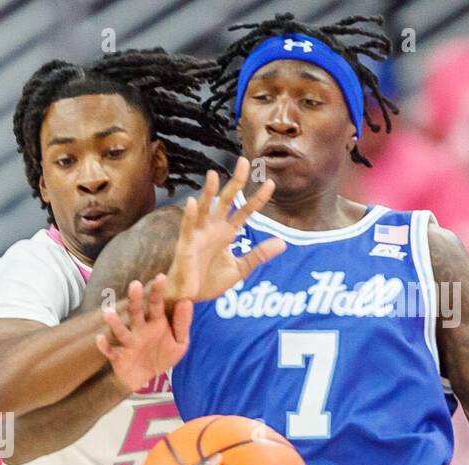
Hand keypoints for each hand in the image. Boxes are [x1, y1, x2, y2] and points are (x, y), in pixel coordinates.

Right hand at [96, 275, 187, 391]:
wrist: (147, 379)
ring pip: (121, 330)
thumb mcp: (180, 342)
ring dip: (114, 322)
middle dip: (135, 299)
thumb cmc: (163, 356)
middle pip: (136, 312)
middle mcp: (140, 329)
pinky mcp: (119, 357)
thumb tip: (187, 301)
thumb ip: (183, 323)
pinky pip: (110, 351)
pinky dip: (104, 345)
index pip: (157, 304)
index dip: (158, 291)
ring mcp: (128, 343)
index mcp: (156, 323)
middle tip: (135, 285)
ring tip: (108, 313)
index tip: (161, 277)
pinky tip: (99, 338)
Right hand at [167, 156, 286, 306]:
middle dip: (235, 182)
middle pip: (226, 200)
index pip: (245, 211)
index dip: (257, 198)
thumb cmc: (208, 283)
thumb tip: (282, 242)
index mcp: (226, 233)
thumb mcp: (240, 269)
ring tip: (213, 174)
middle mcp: (213, 229)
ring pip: (205, 209)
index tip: (271, 183)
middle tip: (244, 161)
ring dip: (208, 192)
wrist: (188, 300)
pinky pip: (188, 228)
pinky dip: (189, 216)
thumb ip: (258, 254)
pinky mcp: (186, 246)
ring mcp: (199, 235)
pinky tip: (192, 202)